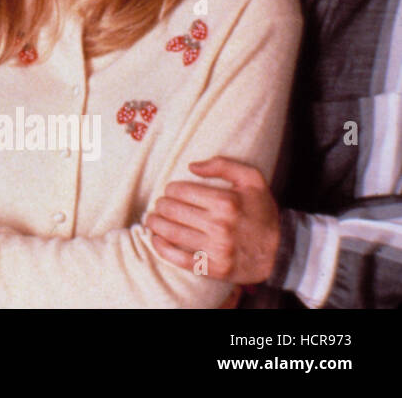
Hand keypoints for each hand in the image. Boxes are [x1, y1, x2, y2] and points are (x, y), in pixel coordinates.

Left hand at [146, 157, 280, 283]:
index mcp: (226, 202)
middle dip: (160, 205)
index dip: (170, 189)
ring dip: (154, 223)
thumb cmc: (261, 212)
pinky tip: (156, 239)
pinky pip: (177, 258)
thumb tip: (191, 166)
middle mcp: (220, 225)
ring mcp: (216, 249)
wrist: (281, 251)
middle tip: (161, 205)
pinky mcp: (213, 268)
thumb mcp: (252, 180)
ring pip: (169, 231)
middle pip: (170, 209)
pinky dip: (160, 247)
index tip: (172, 193)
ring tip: (152, 219)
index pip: (179, 190)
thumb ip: (223, 165)